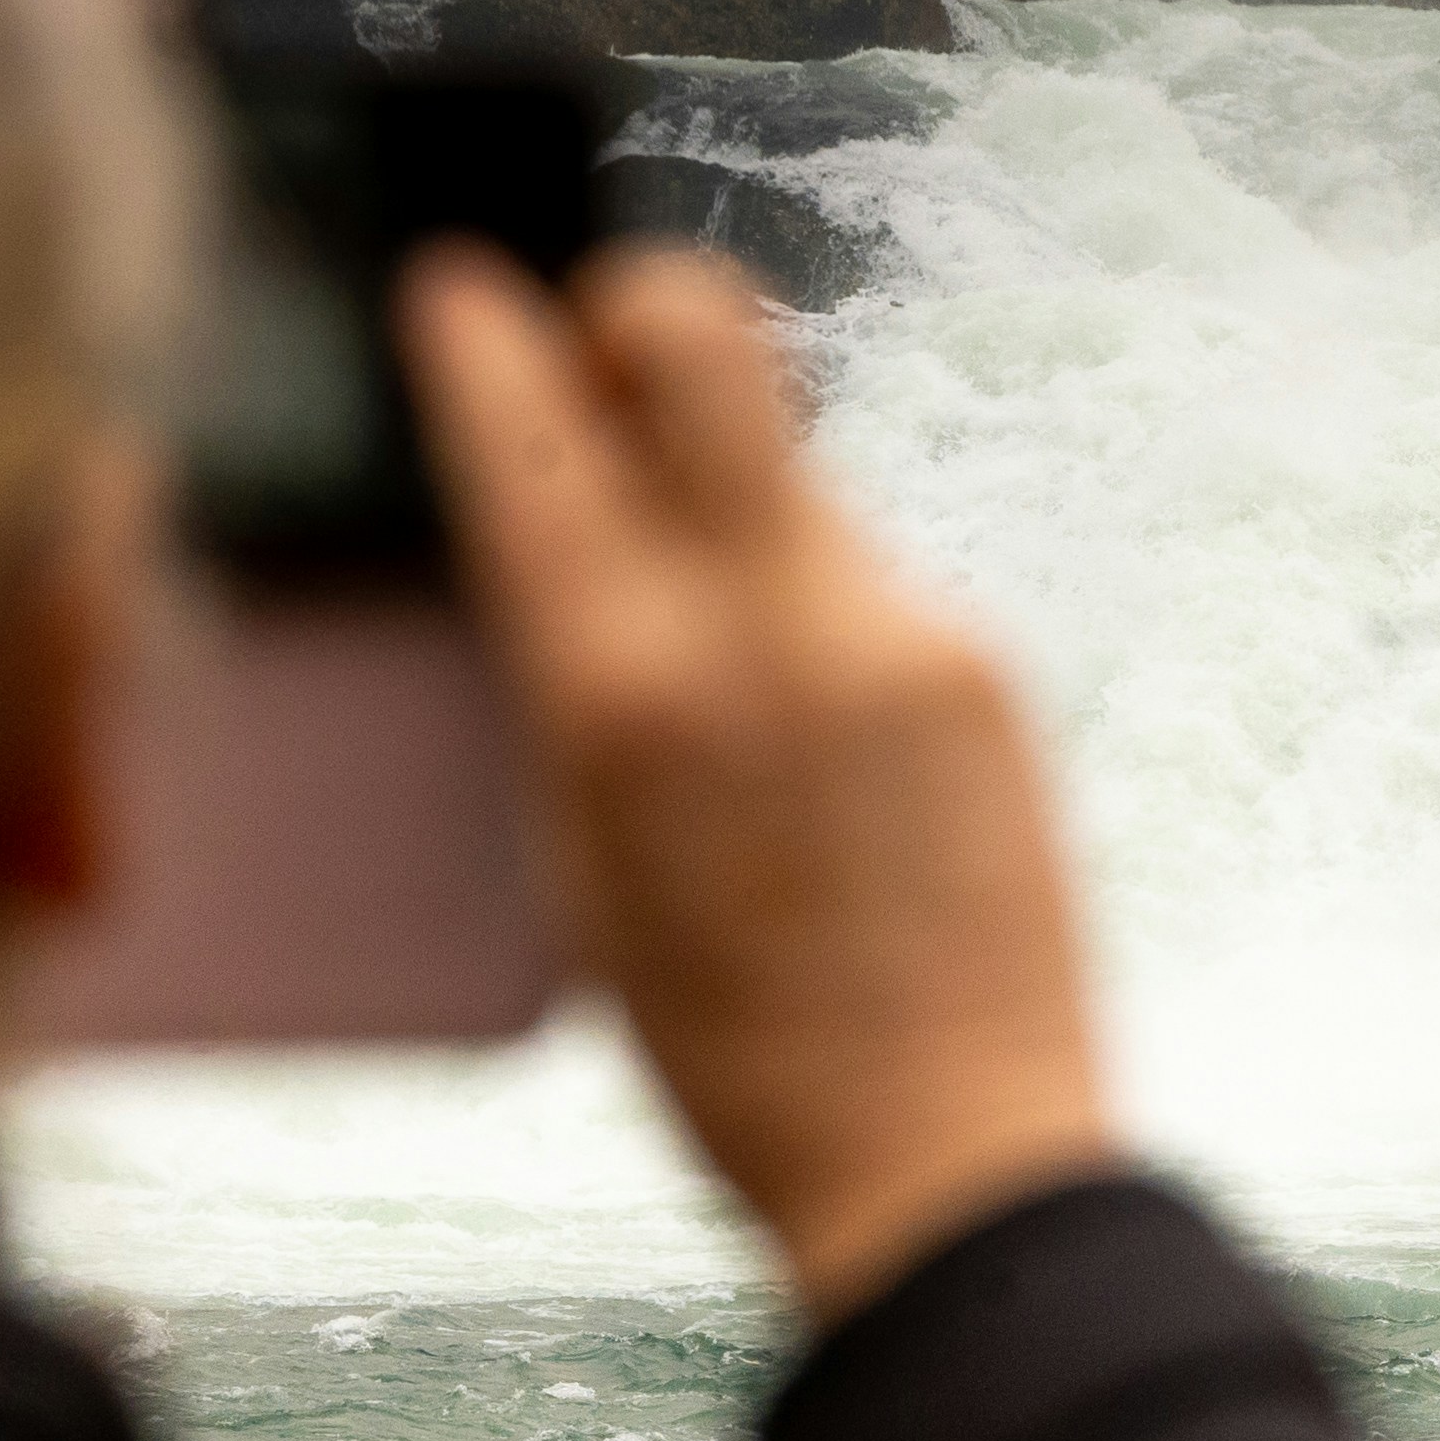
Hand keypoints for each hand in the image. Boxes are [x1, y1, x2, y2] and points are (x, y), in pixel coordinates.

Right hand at [400, 242, 1122, 1314]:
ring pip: (784, 475)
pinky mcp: (982, 662)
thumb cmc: (729, 1046)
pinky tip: (822, 754)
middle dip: (635, 302)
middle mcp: (762, 622)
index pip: (530, 436)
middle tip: (605, 339)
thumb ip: (566, 680)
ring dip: (733, 511)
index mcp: (618, 689)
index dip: (479, 339)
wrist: (948, 1152)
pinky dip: (818, 620)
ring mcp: (893, 628)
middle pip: (698, 331)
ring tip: (723, 666)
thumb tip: (546, 528)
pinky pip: (866, 587)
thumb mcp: (577, 865)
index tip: (457, 287)